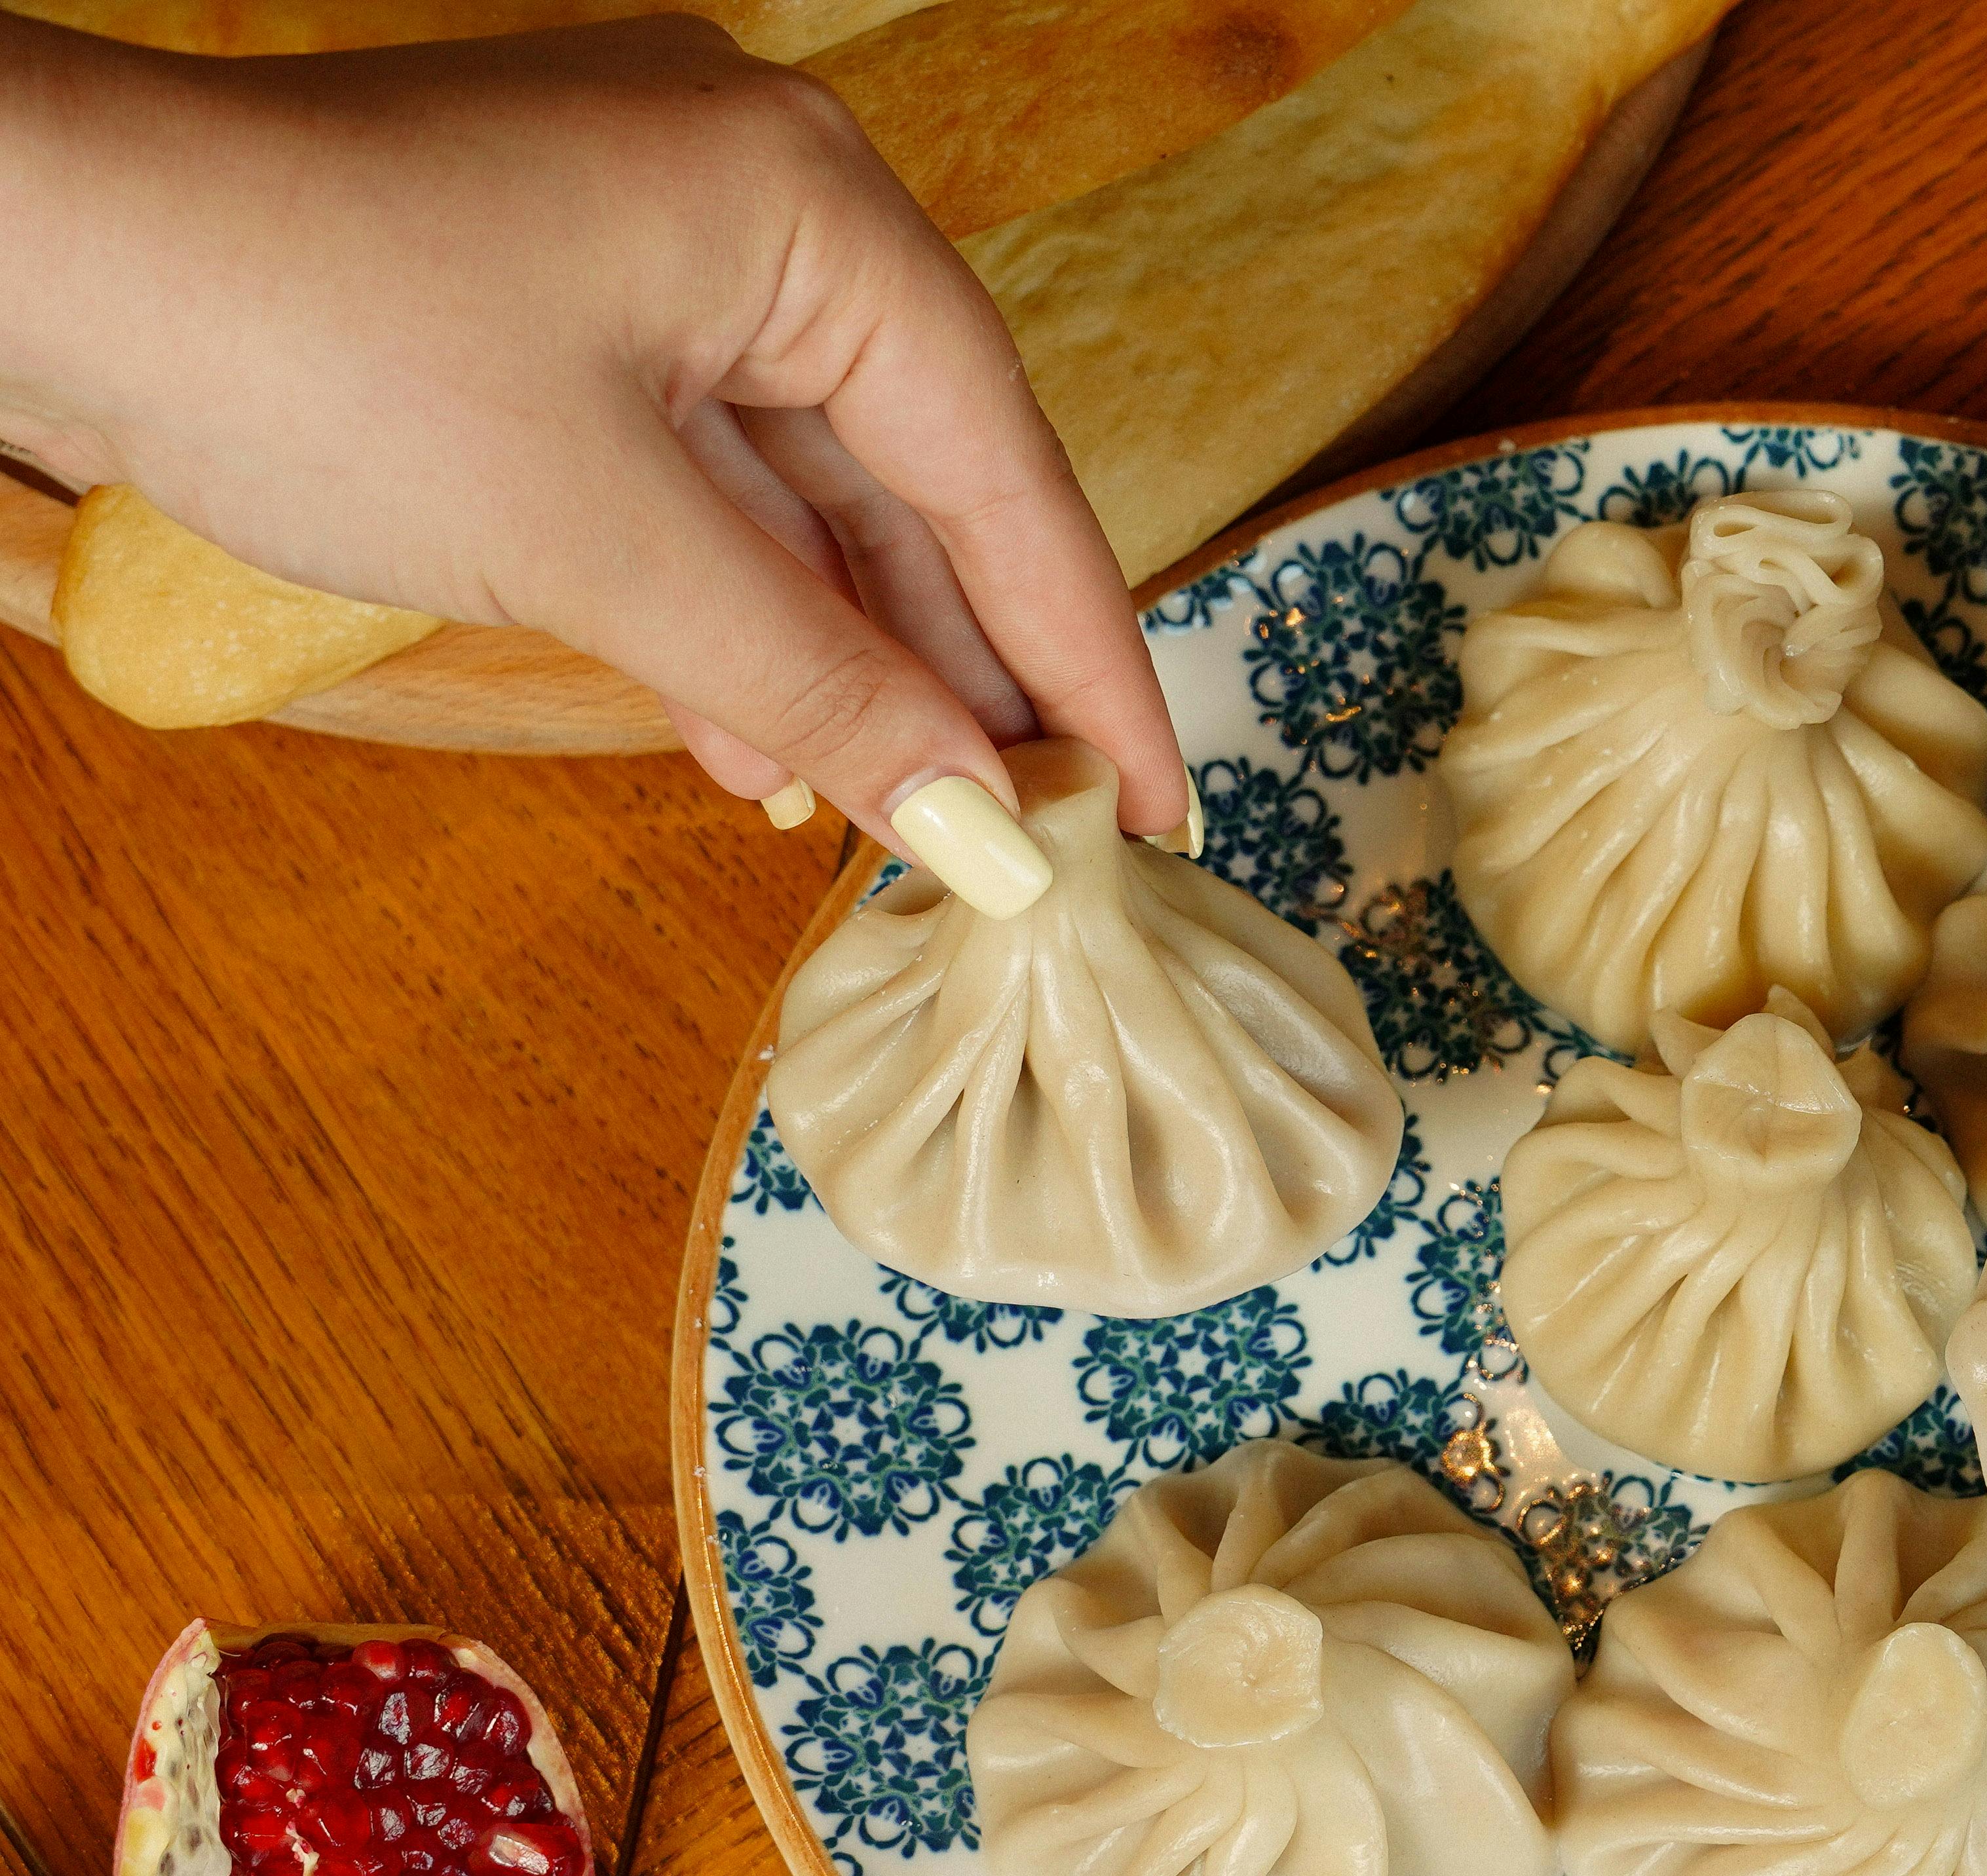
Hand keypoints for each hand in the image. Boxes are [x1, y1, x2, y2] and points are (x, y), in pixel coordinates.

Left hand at [0, 14, 1181, 884]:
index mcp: (807, 206)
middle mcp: (757, 205)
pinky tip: (759, 748)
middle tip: (1037, 836)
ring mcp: (654, 250)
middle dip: (965, 670)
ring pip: (812, 494)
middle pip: (923, 478)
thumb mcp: (602, 546)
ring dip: (846, 664)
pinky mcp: (565, 311)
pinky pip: (709, 482)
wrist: (34, 257)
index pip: (1004, 465)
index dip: (1086, 654)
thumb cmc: (311, 339)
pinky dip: (739, 616)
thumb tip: (985, 834)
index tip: (1151, 802)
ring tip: (895, 822)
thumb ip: (820, 689)